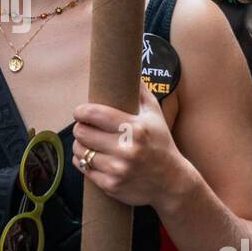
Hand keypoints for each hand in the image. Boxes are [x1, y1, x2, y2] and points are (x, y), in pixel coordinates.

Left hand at [71, 83, 189, 208]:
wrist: (171, 182)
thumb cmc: (161, 143)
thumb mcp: (156, 115)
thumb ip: (140, 91)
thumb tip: (129, 65)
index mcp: (135, 129)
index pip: (94, 114)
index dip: (81, 111)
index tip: (80, 111)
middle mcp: (126, 150)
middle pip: (82, 132)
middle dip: (80, 127)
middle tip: (84, 126)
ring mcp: (118, 169)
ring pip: (80, 151)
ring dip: (80, 145)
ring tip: (87, 141)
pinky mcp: (111, 185)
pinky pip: (83, 168)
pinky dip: (83, 161)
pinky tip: (91, 157)